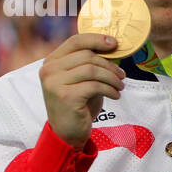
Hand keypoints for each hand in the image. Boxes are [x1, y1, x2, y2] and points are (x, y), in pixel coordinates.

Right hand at [40, 33, 125, 149]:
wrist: (67, 132)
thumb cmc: (77, 104)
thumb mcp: (81, 80)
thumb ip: (89, 64)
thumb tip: (113, 47)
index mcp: (52, 61)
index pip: (76, 41)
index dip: (97, 39)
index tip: (115, 43)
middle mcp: (49, 70)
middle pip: (87, 55)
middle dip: (109, 65)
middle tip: (122, 75)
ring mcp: (55, 83)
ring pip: (92, 69)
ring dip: (112, 78)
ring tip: (120, 86)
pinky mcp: (65, 96)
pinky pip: (95, 85)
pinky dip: (110, 89)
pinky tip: (115, 95)